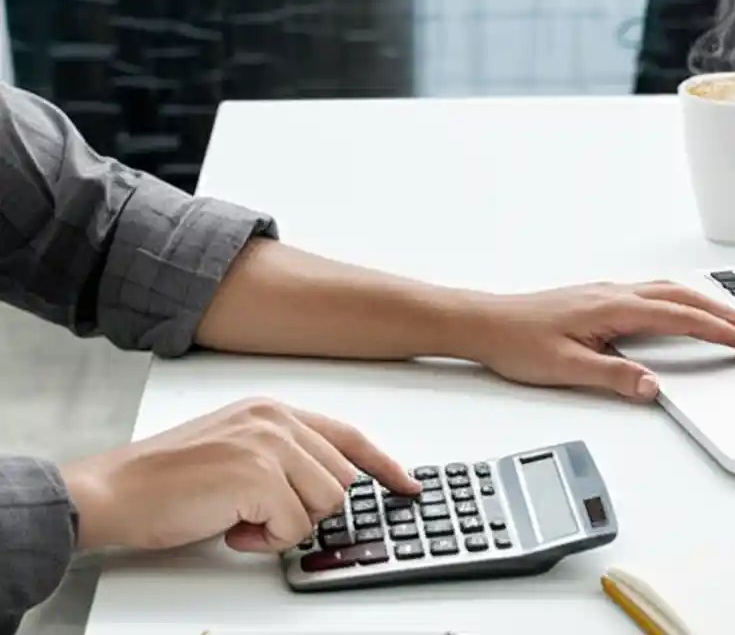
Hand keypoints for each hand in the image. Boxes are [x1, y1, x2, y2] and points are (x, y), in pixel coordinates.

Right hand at [60, 398, 419, 552]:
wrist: (112, 491)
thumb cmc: (165, 479)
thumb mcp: (235, 448)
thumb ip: (283, 455)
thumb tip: (325, 487)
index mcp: (273, 410)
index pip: (348, 437)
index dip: (383, 465)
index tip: (406, 484)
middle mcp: (275, 420)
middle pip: (340, 479)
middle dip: (307, 508)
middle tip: (259, 513)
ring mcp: (269, 445)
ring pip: (324, 504)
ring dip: (285, 525)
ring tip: (240, 518)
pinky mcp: (259, 476)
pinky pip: (294, 527)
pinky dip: (265, 540)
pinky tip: (230, 527)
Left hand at [460, 281, 734, 400]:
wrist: (484, 321)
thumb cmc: (517, 342)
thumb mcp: (565, 368)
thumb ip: (613, 377)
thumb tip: (654, 386)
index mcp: (616, 308)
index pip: (686, 320)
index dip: (727, 333)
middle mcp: (618, 294)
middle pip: (690, 299)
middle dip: (731, 316)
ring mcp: (611, 293)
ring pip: (675, 292)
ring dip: (710, 306)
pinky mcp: (602, 298)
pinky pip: (657, 293)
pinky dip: (686, 302)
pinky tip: (686, 312)